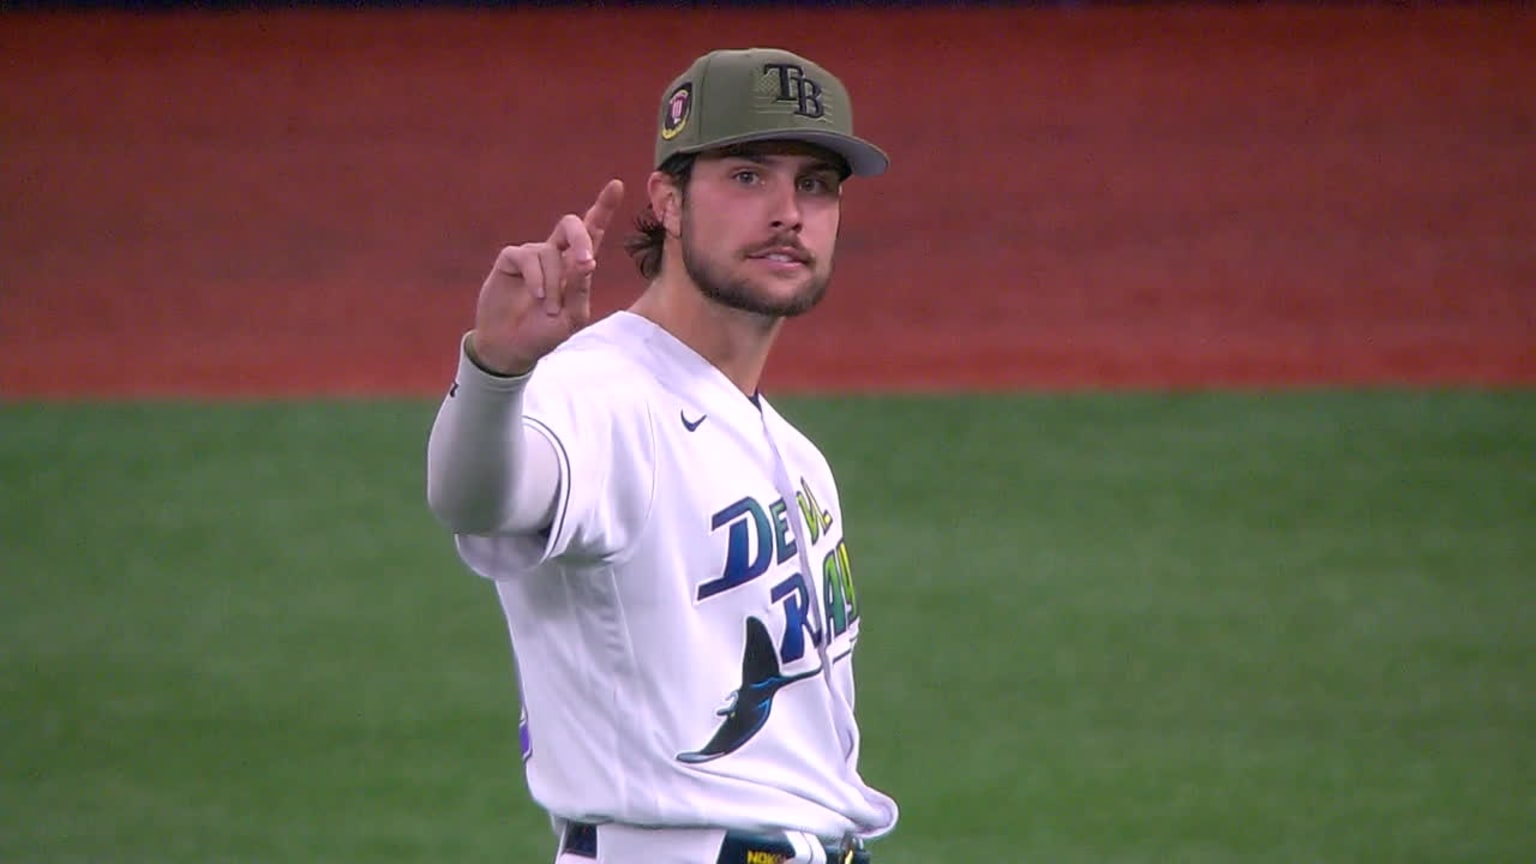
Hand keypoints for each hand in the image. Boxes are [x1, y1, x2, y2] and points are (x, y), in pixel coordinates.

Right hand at [469, 179, 624, 374]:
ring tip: (549, 308)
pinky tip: (537, 296)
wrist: (512, 347)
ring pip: (549, 252)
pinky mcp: (510, 260)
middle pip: (571, 225)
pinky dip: (535, 279)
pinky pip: (526, 257)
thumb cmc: (545, 332)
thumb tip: (587, 259)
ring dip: (554, 283)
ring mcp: (532, 256)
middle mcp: (555, 254)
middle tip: (585, 261)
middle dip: (581, 237)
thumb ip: (580, 288)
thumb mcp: (572, 316)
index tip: (616, 185)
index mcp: (576, 266)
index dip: (603, 207)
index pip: (593, 231)